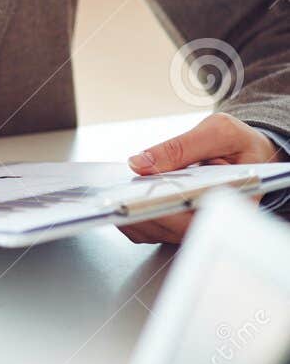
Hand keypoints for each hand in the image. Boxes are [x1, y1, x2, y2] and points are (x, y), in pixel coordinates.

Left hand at [122, 112, 276, 244]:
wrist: (245, 153)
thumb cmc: (239, 144)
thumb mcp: (218, 132)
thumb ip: (181, 147)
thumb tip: (140, 163)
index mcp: (238, 202)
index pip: (201, 217)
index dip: (170, 211)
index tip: (146, 199)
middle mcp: (214, 220)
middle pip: (172, 229)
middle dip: (144, 211)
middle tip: (122, 195)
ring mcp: (194, 226)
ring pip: (155, 232)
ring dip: (133, 214)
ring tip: (118, 193)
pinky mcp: (177, 224)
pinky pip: (148, 227)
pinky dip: (131, 213)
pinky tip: (122, 194)